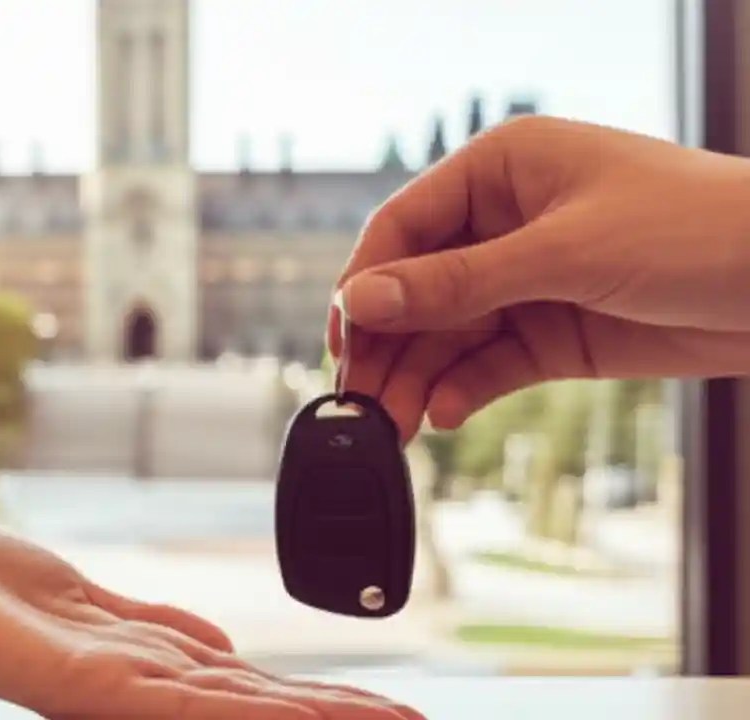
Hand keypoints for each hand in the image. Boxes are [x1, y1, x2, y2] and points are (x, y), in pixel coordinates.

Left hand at [0, 516, 422, 718]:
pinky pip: (173, 700)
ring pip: (233, 710)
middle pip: (259, 707)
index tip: (397, 712)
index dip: (328, 704)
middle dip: (342, 719)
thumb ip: (161, 628)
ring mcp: (115, 690)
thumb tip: (226, 646)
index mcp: (151, 668)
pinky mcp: (80, 684)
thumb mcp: (98, 606)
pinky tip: (293, 717)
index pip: (255, 691)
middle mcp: (143, 690)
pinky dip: (240, 712)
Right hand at [330, 116, 749, 439]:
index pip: (404, 227)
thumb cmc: (697, 230)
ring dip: (416, 379)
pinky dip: (463, 390)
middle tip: (359, 405)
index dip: (365, 286)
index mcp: (502, 170)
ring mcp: (529, 279)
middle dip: (387, 347)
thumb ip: (456, 283)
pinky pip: (487, 363)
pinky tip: (442, 415)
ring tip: (393, 428)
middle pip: (418, 289)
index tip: (341, 343)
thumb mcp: (564, 254)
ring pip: (448, 334)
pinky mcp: (553, 332)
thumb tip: (359, 301)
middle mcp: (506, 221)